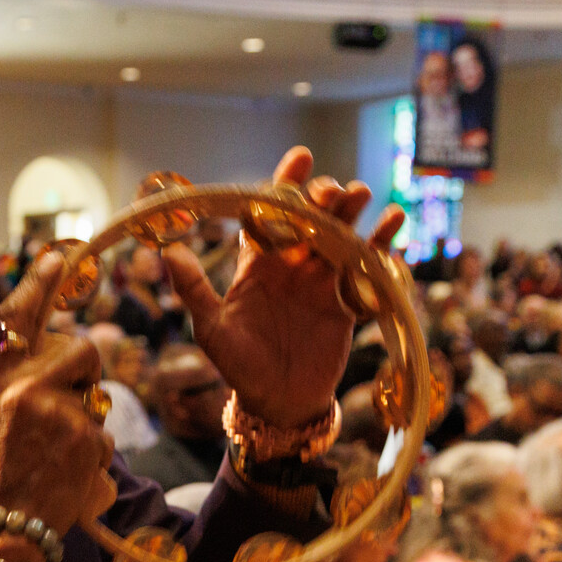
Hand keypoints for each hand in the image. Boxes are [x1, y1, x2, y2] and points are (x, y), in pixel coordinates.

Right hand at [0, 253, 116, 561]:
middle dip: (87, 373)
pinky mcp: (83, 437)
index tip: (59, 256)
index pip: (21, 318)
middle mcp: (23, 386)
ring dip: (89, 422)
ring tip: (59, 454)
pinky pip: (105, 435)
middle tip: (70, 408)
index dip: (41, 285)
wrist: (1, 527)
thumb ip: (23, 381)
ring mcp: (55, 410)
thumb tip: (67, 356)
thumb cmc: (0, 473)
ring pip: (98, 396)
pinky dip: (93, 458)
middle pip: (83, 348)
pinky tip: (69, 478)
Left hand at [164, 147, 398, 427]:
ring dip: (352, 213)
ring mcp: (323, 282)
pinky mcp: (349, 303)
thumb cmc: (239, 367)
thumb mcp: (211, 329)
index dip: (285, 185)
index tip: (301, 157)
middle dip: (322, 198)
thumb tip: (167, 252)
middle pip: (311, 219)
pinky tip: (393, 221)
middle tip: (329, 190)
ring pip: (341, 236)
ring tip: (359, 194)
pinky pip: (368, 270)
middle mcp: (293, 265)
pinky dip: (383, 245)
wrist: (278, 405)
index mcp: (258, 263)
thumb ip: (194, 290)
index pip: (271, 214)